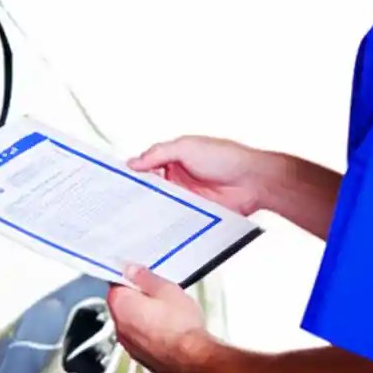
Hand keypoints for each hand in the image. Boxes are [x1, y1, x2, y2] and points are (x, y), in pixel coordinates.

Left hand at [108, 265, 225, 372]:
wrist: (192, 359)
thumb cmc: (180, 327)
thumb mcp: (166, 289)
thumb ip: (145, 277)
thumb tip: (132, 270)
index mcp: (120, 304)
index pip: (116, 282)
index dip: (131, 276)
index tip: (143, 275)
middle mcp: (119, 326)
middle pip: (123, 303)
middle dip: (138, 297)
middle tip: (159, 294)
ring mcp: (128, 343)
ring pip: (132, 321)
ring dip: (144, 315)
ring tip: (168, 313)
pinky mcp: (140, 355)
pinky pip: (141, 337)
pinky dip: (150, 331)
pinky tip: (169, 329)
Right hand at [128, 136, 272, 215]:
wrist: (254, 181)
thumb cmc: (226, 157)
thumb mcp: (187, 147)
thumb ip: (158, 153)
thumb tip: (134, 162)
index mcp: (173, 158)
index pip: (146, 166)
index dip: (134, 174)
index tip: (119, 182)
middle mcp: (178, 177)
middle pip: (152, 188)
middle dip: (140, 194)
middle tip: (125, 203)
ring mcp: (186, 196)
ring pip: (162, 205)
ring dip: (154, 209)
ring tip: (138, 216)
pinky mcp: (196, 213)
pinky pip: (177, 218)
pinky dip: (168, 222)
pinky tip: (159, 225)